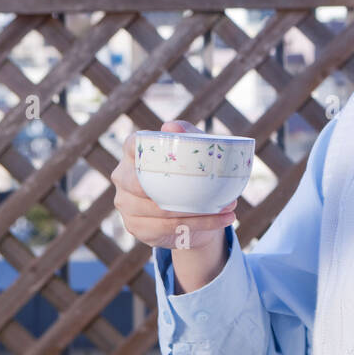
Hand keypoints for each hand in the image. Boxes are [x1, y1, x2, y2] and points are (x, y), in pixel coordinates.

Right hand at [110, 120, 237, 251]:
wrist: (192, 211)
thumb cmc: (189, 172)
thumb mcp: (193, 151)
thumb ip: (186, 134)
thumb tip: (171, 126)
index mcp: (133, 154)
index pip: (132, 145)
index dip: (145, 147)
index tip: (169, 151)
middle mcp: (123, 178)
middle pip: (140, 185)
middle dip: (177, 190)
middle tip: (214, 191)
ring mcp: (126, 205)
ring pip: (160, 210)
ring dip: (198, 212)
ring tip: (230, 206)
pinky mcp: (136, 227)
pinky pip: (167, 228)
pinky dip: (199, 225)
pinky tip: (221, 220)